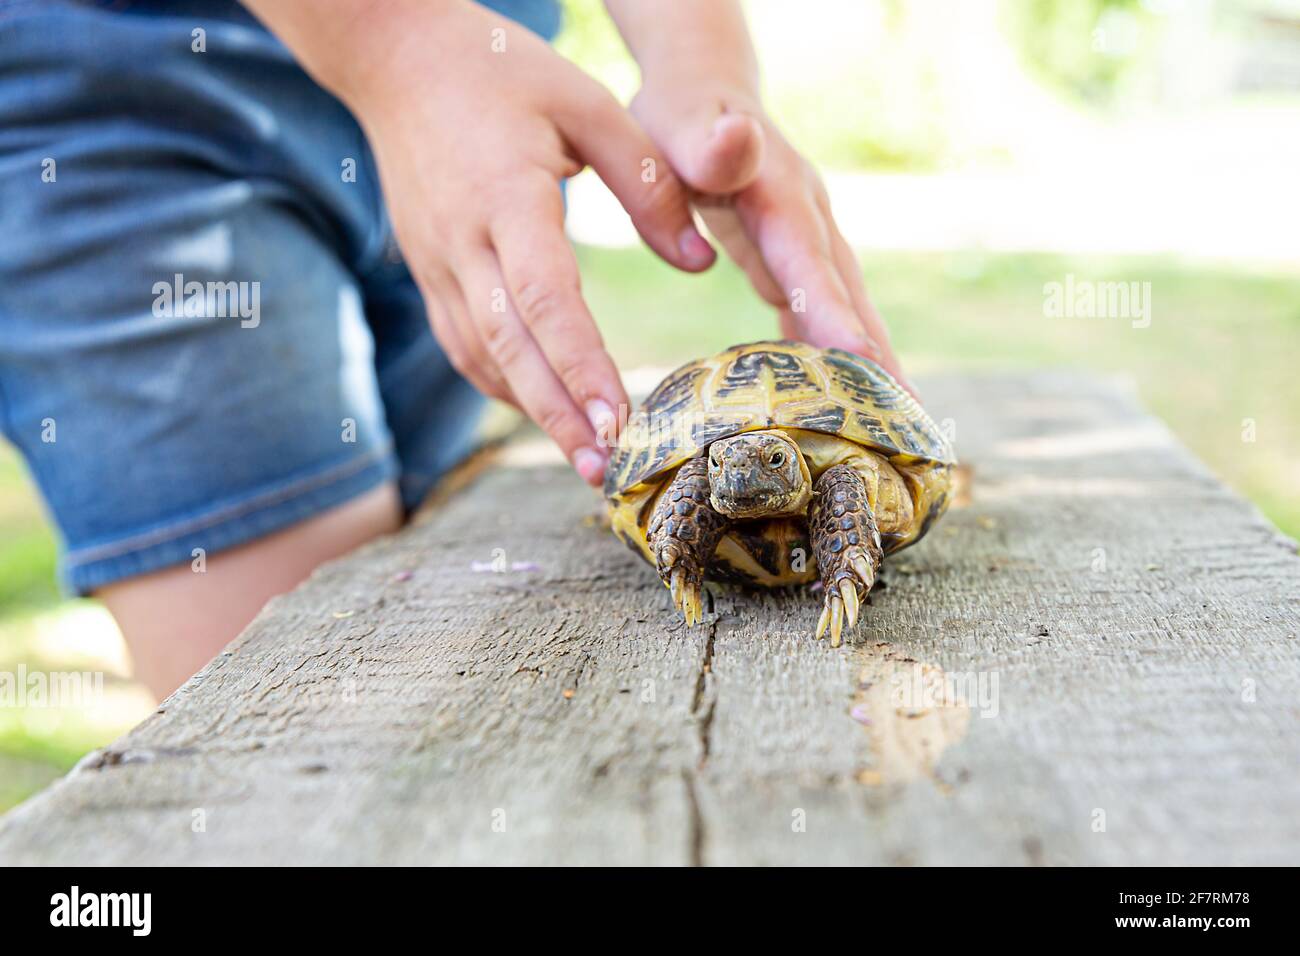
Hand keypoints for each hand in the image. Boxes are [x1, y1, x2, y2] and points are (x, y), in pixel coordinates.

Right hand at [308, 1, 716, 485]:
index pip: (544, 298)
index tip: (619, 419)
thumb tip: (698, 265)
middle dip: (558, 416)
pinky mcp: (429, 272)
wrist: (396, 60)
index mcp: (504, 196)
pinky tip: (543, 410)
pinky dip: (504, 384)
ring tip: (585, 460)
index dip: (580, 365)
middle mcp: (462, 241)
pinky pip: (464, 344)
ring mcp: (436, 262)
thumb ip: (650, 183)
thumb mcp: (589, 105)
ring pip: (482, 356)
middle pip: (510, 348)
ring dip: (532, 412)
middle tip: (606, 472)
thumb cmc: (502, 73)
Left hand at [631, 81, 910, 391]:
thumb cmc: (680, 114)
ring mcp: (809, 241)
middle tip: (907, 421)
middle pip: (850, 297)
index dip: (836, 313)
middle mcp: (809, 221)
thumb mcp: (681, 123)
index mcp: (782, 196)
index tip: (864, 362)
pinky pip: (823, 311)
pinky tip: (845, 397)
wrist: (704, 90)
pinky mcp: (795, 259)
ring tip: (899, 425)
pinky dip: (838, 353)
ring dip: (872, 364)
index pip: (812, 263)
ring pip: (847, 308)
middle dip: (877, 358)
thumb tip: (735, 136)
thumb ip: (708, 140)